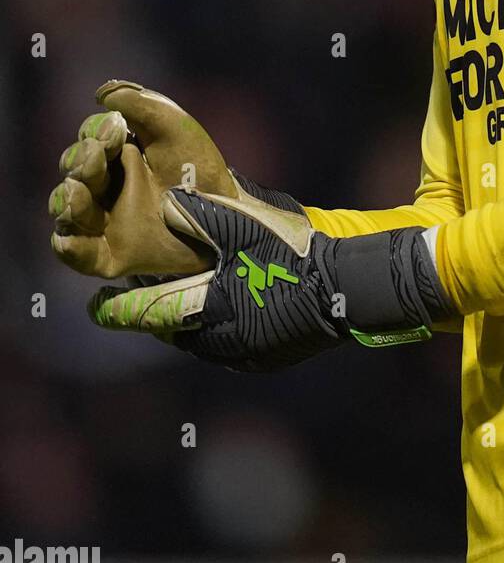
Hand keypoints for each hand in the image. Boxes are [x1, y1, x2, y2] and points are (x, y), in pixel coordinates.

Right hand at [49, 80, 229, 279]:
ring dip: (67, 200)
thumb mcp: (174, 127)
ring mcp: (106, 220)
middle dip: (80, 162)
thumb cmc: (197, 165)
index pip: (89, 140)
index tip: (115, 130)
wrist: (225, 212)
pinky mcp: (113, 253)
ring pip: (69, 211)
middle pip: (74, 172)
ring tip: (77, 192)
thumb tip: (103, 94)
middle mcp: (104, 186)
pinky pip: (81, 255)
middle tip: (97, 157)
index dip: (95, 133)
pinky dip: (70, 250)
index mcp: (115, 154)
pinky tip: (68, 240)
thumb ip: (142, 105)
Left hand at [88, 178, 447, 371]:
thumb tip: (167, 203)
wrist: (350, 289)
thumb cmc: (297, 256)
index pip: (152, 313)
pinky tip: (223, 310)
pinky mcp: (267, 358)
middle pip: (174, 331)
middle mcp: (223, 341)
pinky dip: (215, 331)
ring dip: (185, 323)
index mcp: (212, 308)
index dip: (120, 310)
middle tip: (135, 297)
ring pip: (200, 342)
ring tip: (179, 301)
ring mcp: (247, 355)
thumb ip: (205, 216)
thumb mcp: (247, 228)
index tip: (94, 307)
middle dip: (153, 314)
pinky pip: (227, 348)